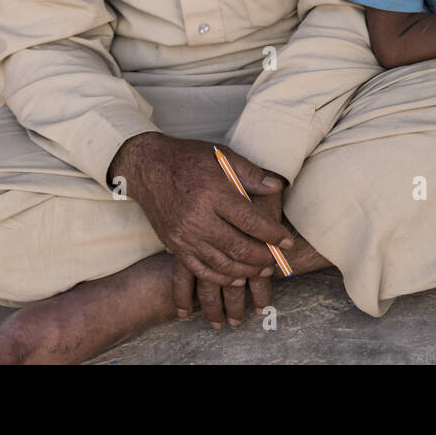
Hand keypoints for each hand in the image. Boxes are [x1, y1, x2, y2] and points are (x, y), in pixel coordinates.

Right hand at [112, 135, 292, 291]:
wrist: (148, 167)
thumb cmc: (189, 159)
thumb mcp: (222, 156)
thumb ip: (250, 173)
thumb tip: (277, 187)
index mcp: (213, 194)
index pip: (251, 222)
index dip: (273, 235)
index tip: (288, 242)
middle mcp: (198, 218)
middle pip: (239, 247)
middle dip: (263, 258)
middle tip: (278, 260)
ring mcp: (184, 235)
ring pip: (222, 264)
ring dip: (246, 272)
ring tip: (263, 271)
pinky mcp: (174, 246)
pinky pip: (200, 269)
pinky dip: (221, 278)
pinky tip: (236, 278)